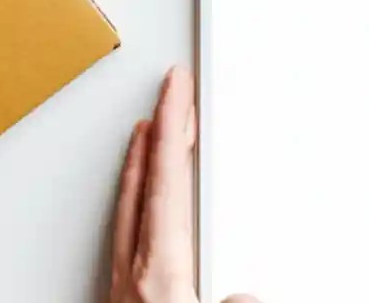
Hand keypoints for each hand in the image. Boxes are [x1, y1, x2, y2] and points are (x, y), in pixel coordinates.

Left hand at [109, 67, 259, 302]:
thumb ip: (237, 302)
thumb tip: (247, 294)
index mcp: (159, 272)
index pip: (168, 180)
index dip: (173, 126)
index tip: (175, 88)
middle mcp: (133, 278)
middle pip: (142, 187)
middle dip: (156, 135)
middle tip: (167, 99)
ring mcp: (122, 293)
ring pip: (128, 214)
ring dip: (141, 170)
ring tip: (150, 142)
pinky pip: (125, 241)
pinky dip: (135, 212)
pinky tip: (147, 219)